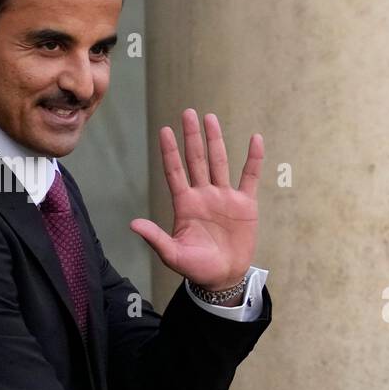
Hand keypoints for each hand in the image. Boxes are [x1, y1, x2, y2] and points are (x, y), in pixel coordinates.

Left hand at [131, 109, 261, 291]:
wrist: (224, 277)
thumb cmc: (197, 268)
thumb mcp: (173, 255)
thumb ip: (156, 238)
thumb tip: (133, 224)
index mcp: (185, 204)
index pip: (175, 172)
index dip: (170, 152)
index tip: (165, 130)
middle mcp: (204, 195)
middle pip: (196, 160)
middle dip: (192, 137)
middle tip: (188, 112)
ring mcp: (224, 197)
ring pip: (219, 162)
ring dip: (215, 140)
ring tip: (210, 118)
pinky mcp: (245, 204)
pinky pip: (250, 177)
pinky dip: (253, 159)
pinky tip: (255, 139)